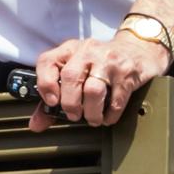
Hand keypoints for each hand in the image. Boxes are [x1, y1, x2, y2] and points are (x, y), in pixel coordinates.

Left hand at [28, 28, 170, 128]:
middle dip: (70, 103)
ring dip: (91, 112)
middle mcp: (88, 51)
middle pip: (71, 78)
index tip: (51, 102)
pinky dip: (110, 114)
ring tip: (92, 118)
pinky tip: (108, 116)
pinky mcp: (127, 73)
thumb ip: (55, 96)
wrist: (138, 49)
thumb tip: (36, 124)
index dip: (45, 84)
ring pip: (93, 90)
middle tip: (74, 115)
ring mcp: (109, 61)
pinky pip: (116, 100)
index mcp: (70, 49)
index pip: (48, 61)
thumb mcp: (77, 70)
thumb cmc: (101, 63)